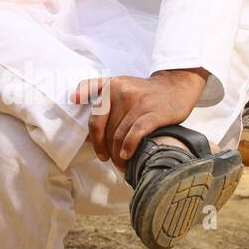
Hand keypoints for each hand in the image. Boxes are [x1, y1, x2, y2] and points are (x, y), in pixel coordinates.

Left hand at [71, 68, 208, 170]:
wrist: (176, 86)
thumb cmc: (143, 91)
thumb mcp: (118, 83)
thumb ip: (95, 87)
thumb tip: (73, 98)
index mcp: (110, 86)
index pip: (95, 117)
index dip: (95, 139)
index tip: (99, 152)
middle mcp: (121, 92)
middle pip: (107, 130)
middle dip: (107, 150)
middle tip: (111, 161)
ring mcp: (137, 102)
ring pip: (119, 134)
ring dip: (118, 154)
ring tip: (122, 164)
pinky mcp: (153, 112)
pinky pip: (135, 133)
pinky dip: (129, 147)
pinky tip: (128, 156)